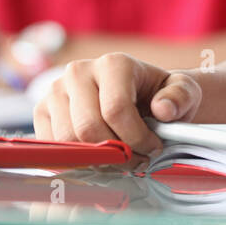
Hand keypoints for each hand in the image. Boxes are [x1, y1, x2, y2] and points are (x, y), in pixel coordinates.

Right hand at [32, 52, 202, 156]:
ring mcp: (56, 90)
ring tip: (119, 157)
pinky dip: (74, 157)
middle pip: (88, 127)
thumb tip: (163, 110)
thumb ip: (181, 97)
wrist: (140, 96)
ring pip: (67, 139)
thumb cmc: (161, 95)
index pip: (116, 109)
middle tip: (135, 160)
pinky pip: (51, 144)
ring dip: (96, 158)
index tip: (152, 149)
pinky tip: (98, 154)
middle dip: (115, 151)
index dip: (135, 138)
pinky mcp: (42, 110)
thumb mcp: (183, 92)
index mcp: (114, 64)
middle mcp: (79, 72)